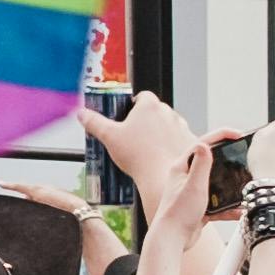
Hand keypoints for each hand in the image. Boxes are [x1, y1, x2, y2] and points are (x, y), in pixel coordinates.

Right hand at [99, 89, 207, 215]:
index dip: (134, 104)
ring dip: (162, 132)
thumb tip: (81, 113)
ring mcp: (183, 127)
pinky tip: (163, 156)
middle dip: (147, 120)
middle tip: (135, 135)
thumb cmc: (138, 156)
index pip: (142, 96)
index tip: (128, 116)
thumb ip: (94, 123)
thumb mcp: (109, 138)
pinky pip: (181, 139)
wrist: (162, 178)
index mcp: (149, 106)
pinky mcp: (192, 142)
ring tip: (149, 149)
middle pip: (156, 110)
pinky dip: (174, 145)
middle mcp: (169, 113)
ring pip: (170, 125)